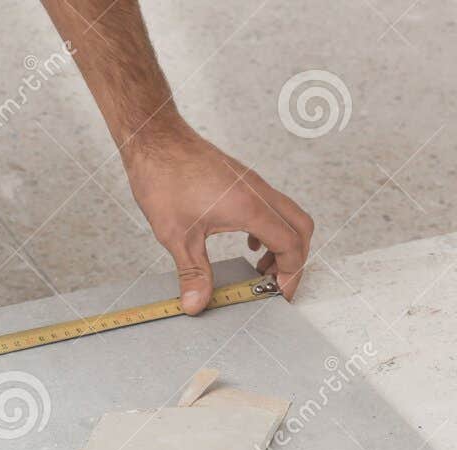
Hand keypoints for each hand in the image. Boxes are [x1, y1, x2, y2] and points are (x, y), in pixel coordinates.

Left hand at [124, 127, 312, 313]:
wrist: (156, 139)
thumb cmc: (165, 178)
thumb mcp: (177, 236)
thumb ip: (192, 273)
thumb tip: (196, 304)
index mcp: (250, 208)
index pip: (290, 246)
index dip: (290, 275)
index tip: (279, 296)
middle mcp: (258, 193)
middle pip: (300, 229)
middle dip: (294, 261)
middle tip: (275, 286)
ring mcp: (252, 184)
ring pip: (287, 216)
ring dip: (283, 245)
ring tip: (261, 270)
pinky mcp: (241, 181)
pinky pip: (271, 207)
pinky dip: (269, 230)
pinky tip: (248, 244)